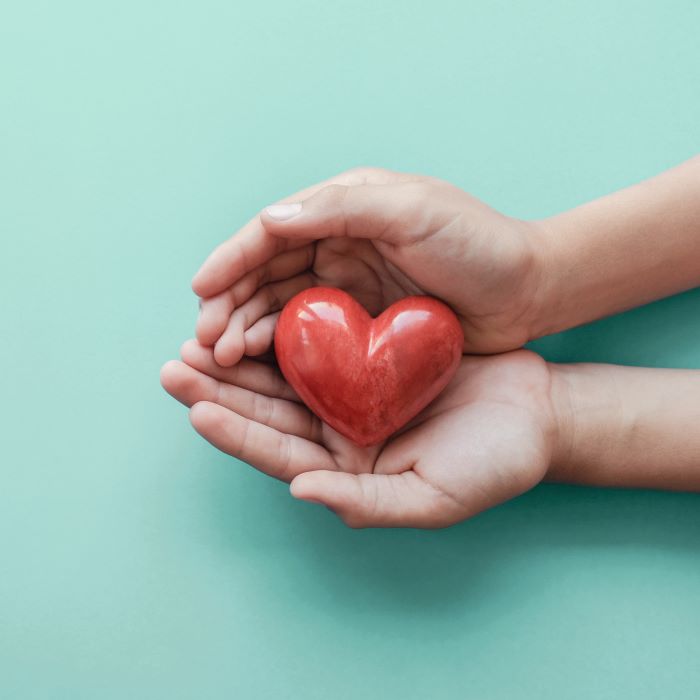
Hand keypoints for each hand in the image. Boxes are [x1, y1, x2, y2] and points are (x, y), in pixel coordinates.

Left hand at [160, 342, 558, 527]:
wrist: (535, 413)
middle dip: (218, 389)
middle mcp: (340, 435)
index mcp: (347, 471)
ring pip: (283, 377)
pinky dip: (286, 330)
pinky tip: (257, 311)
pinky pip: (318, 345)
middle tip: (174, 364)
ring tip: (198, 337)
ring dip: (241, 357)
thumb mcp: (433, 496)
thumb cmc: (494, 463)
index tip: (196, 407)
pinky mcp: (369, 360)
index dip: (235, 433)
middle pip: (267, 413)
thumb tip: (301, 490)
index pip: (278, 454)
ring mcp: (352, 396)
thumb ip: (366, 501)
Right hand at [191, 167, 545, 362]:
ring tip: (220, 357)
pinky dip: (280, 348)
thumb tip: (269, 219)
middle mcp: (339, 243)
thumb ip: (343, 207)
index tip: (200, 289)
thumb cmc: (479, 244)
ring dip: (246, 329)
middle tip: (203, 340)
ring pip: (281, 306)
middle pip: (267, 273)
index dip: (232, 259)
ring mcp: (349, 286)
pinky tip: (259, 365)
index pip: (273, 232)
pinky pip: (309, 335)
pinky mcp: (362, 324)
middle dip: (230, 303)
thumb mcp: (414, 210)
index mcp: (345, 207)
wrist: (528, 291)